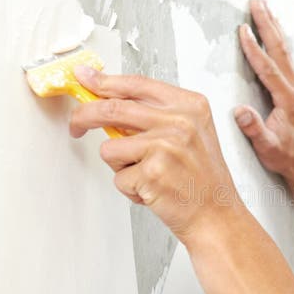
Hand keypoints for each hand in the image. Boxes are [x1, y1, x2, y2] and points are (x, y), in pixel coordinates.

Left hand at [69, 68, 240, 245]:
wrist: (216, 215)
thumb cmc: (201, 179)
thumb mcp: (191, 133)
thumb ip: (154, 114)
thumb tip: (110, 99)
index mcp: (190, 106)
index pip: (137, 84)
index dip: (104, 81)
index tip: (85, 78)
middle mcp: (180, 122)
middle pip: (113, 108)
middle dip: (85, 117)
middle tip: (77, 125)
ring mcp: (166, 146)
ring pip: (110, 147)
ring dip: (119, 165)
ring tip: (146, 174)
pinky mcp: (152, 172)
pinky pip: (118, 176)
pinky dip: (129, 187)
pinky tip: (152, 190)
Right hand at [235, 0, 293, 183]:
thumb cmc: (286, 157)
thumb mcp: (268, 148)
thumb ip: (254, 130)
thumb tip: (240, 111)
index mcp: (288, 100)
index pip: (268, 68)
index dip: (254, 49)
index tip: (242, 30)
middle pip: (280, 50)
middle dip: (267, 24)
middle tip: (256, 1)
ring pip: (284, 50)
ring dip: (273, 27)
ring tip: (263, 6)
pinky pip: (285, 58)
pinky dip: (277, 40)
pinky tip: (274, 31)